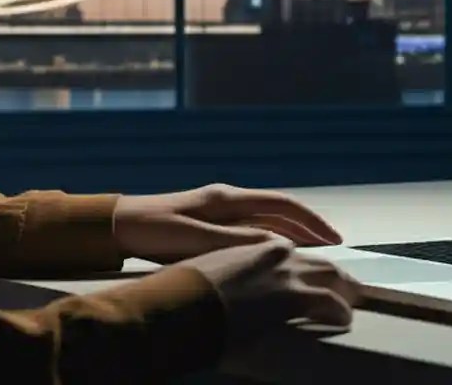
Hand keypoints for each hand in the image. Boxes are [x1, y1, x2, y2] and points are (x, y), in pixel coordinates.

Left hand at [112, 184, 342, 263]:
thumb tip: (279, 245)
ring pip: (268, 218)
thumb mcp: (195, 238)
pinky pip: (253, 226)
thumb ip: (236, 241)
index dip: (311, 220)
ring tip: (314, 250)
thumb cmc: (154, 231)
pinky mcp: (211, 220)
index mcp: (228, 199)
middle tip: (333, 246)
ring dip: (293, 232)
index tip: (333, 238)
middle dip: (309, 226)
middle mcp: (229, 199)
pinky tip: (278, 252)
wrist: (118, 224)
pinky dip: (273, 237)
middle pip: (280, 210)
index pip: (282, 204)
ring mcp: (221, 208)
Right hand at [179, 239, 360, 344]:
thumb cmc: (184, 293)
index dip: (301, 263)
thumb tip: (228, 290)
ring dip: (344, 287)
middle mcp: (276, 253)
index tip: (307, 272)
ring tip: (353, 299)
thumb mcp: (207, 273)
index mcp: (254, 245)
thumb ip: (225, 274)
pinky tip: (345, 319)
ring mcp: (287, 273)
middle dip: (333, 273)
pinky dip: (339, 310)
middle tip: (346, 284)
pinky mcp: (293, 296)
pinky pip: (329, 302)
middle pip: (316, 260)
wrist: (182, 303)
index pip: (289, 249)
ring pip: (329, 274)